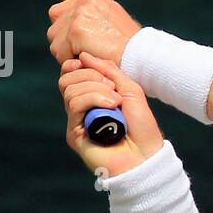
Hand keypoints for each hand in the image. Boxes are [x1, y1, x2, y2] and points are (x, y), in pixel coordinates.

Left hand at [47, 0, 141, 66]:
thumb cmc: (130, 48)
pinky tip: (90, 60)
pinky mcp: (75, 30)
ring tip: (90, 56)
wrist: (141, 56)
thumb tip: (72, 30)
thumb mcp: (113, 24)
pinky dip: (72, 61)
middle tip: (87, 53)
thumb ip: (93, 22)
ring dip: (68, 54)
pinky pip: (60, 52)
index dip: (66, 31)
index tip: (78, 43)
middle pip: (55, 27)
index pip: (60, 12)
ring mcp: (79, 14)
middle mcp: (84, 0)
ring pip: (55, 41)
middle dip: (66, 44)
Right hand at [59, 52, 163, 175]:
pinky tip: (111, 107)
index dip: (80, 65)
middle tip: (113, 88)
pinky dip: (93, 99)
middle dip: (91, 75)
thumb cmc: (142, 127)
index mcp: (92, 96)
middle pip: (67, 79)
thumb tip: (84, 56)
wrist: (146, 156)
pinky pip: (74, 105)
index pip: (72, 73)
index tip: (98, 68)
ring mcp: (77, 121)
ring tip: (116, 102)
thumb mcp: (130, 90)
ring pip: (69, 90)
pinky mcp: (74, 133)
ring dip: (96, 89)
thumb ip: (108, 71)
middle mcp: (82, 108)